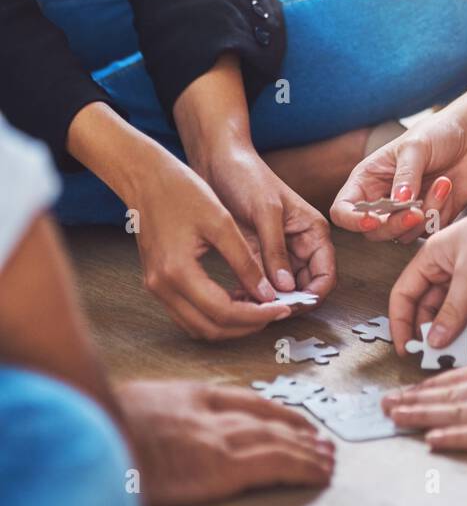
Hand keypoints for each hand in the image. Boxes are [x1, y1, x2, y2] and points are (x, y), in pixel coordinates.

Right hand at [116, 379, 334, 505]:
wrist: (96, 435)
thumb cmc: (102, 426)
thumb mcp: (136, 405)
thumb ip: (159, 411)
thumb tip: (158, 426)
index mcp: (193, 395)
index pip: (247, 400)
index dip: (275, 411)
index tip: (292, 418)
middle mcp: (214, 413)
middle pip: (269, 419)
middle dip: (298, 430)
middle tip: (320, 440)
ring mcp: (220, 439)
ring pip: (279, 441)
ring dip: (309, 450)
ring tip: (327, 458)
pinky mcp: (224, 467)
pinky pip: (276, 465)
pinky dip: (303, 467)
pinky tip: (319, 473)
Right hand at [128, 148, 298, 340]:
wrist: (146, 177)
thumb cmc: (183, 191)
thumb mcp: (221, 222)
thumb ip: (245, 261)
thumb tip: (267, 295)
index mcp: (177, 272)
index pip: (223, 312)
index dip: (257, 315)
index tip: (282, 309)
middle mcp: (162, 287)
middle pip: (210, 328)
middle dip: (246, 326)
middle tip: (275, 313)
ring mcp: (156, 287)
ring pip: (198, 326)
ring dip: (230, 324)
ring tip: (260, 308)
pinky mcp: (157, 282)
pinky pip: (188, 313)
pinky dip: (213, 315)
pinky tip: (236, 300)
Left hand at [199, 140, 335, 300]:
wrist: (219, 161)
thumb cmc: (247, 175)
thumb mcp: (265, 211)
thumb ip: (275, 250)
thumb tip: (286, 288)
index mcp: (313, 232)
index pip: (325, 275)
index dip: (312, 295)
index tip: (289, 306)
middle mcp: (300, 245)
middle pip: (304, 288)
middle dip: (287, 303)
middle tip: (263, 311)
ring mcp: (278, 252)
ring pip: (282, 290)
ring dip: (267, 301)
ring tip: (245, 305)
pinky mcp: (257, 255)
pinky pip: (261, 283)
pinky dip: (252, 293)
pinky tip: (236, 296)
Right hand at [330, 106, 466, 243]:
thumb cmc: (438, 133)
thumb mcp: (416, 146)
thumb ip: (405, 175)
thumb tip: (398, 202)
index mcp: (367, 178)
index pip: (343, 209)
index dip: (352, 220)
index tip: (372, 220)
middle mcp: (382, 199)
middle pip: (373, 231)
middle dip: (394, 225)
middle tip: (416, 211)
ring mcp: (404, 212)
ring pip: (402, 235)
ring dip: (423, 214)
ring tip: (442, 183)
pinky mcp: (428, 220)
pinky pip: (427, 232)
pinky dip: (438, 213)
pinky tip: (447, 187)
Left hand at [383, 324, 466, 450]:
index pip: (456, 378)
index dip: (427, 387)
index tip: (405, 392)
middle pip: (447, 393)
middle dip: (412, 400)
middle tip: (383, 405)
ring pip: (454, 411)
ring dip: (421, 415)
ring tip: (394, 418)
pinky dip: (455, 438)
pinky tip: (433, 441)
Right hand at [388, 191, 466, 354]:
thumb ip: (451, 310)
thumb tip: (434, 341)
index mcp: (434, 258)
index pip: (406, 294)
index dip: (401, 321)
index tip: (405, 349)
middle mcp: (452, 273)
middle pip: (431, 310)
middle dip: (430, 335)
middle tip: (431, 358)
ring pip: (458, 321)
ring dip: (456, 340)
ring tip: (454, 359)